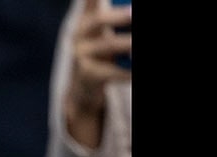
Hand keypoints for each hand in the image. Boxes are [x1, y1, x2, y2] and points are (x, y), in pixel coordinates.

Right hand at [64, 0, 131, 146]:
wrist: (84, 88)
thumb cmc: (101, 55)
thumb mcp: (103, 36)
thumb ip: (116, 23)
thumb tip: (132, 17)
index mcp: (86, 19)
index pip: (90, 1)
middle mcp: (79, 34)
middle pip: (99, 20)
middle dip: (120, 16)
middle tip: (134, 13)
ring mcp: (80, 54)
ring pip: (109, 45)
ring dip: (129, 43)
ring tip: (136, 46)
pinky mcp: (85, 74)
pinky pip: (111, 71)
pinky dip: (128, 71)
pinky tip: (134, 72)